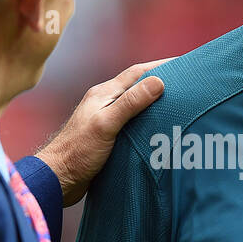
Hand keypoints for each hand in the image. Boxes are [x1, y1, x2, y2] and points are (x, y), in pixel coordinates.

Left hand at [36, 60, 169, 205]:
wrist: (57, 178)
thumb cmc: (77, 152)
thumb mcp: (106, 124)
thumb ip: (130, 103)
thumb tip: (158, 81)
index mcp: (103, 94)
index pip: (137, 73)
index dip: (160, 66)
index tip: (183, 63)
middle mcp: (104, 103)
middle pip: (136, 86)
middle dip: (160, 81)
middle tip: (185, 82)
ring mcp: (104, 119)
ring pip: (134, 104)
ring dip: (154, 101)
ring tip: (177, 104)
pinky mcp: (106, 136)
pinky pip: (131, 121)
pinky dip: (146, 119)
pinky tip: (156, 128)